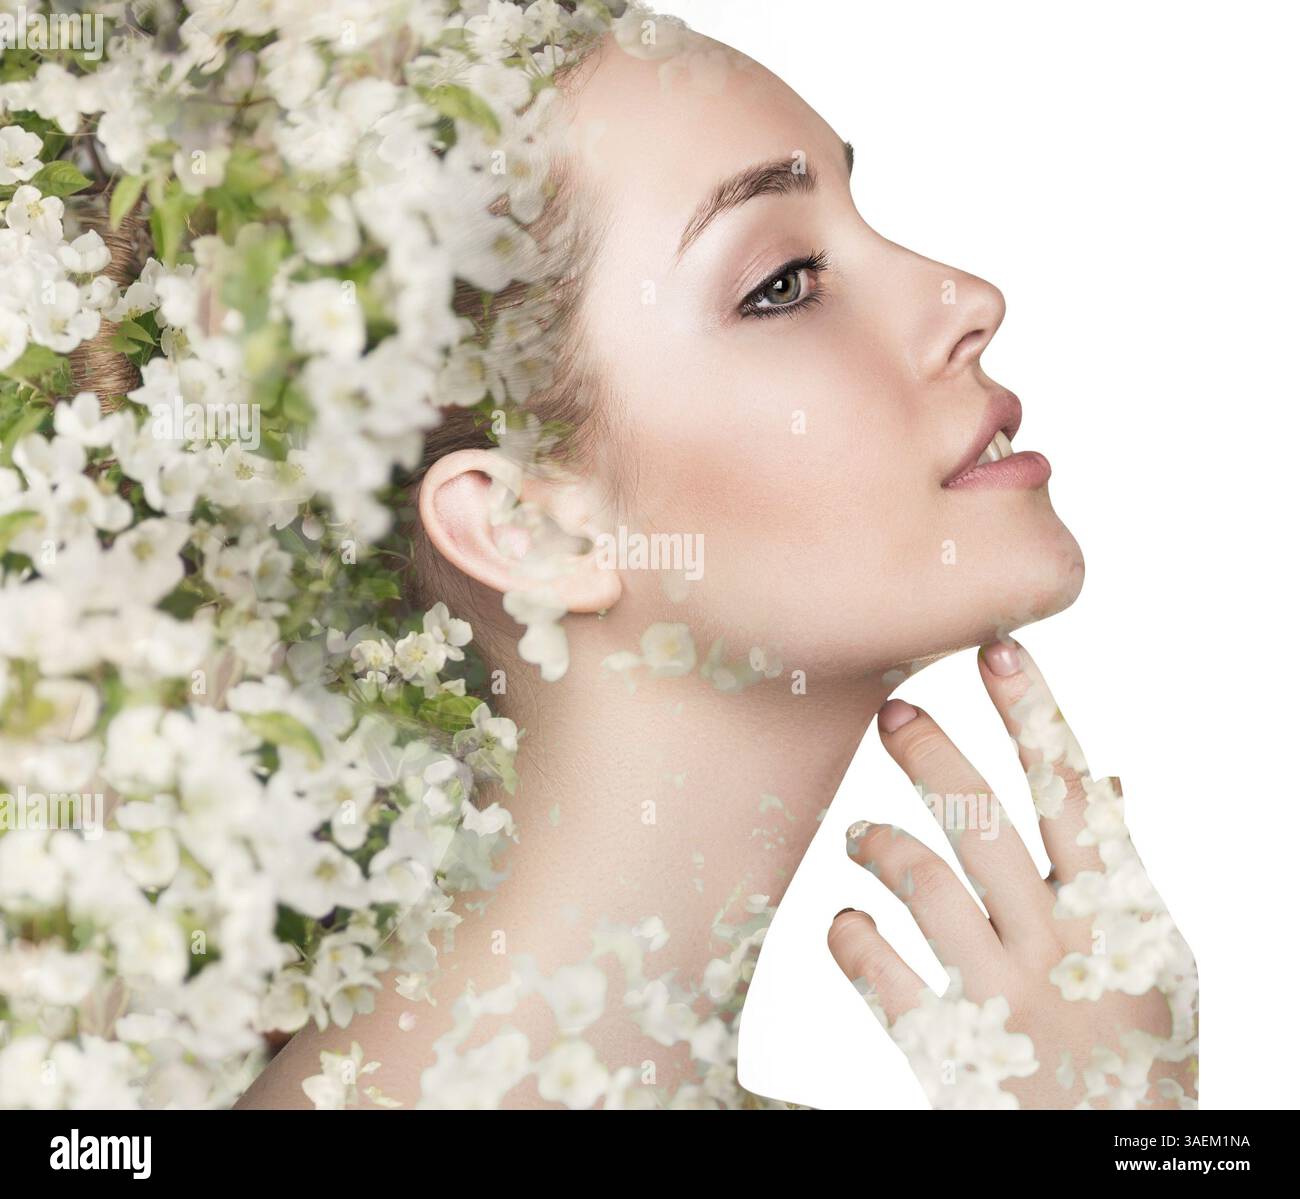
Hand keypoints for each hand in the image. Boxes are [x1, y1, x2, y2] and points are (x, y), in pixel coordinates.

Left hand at [827, 638, 1197, 1108]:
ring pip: (925, 885)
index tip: (997, 650)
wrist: (1122, 1170)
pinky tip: (848, 922)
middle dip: (933, 758)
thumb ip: (1120, 867)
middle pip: (984, 825)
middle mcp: (1060, 949)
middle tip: (892, 713)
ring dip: (882, 844)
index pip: (1074, 793)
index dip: (1036, 717)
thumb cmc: (1138, 1048)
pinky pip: (879, 973)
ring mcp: (1003, 1002)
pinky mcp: (949, 1053)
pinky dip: (851, 936)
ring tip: (862, 838)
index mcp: (1121, 916)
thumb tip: (1108, 777)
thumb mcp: (1154, 957)